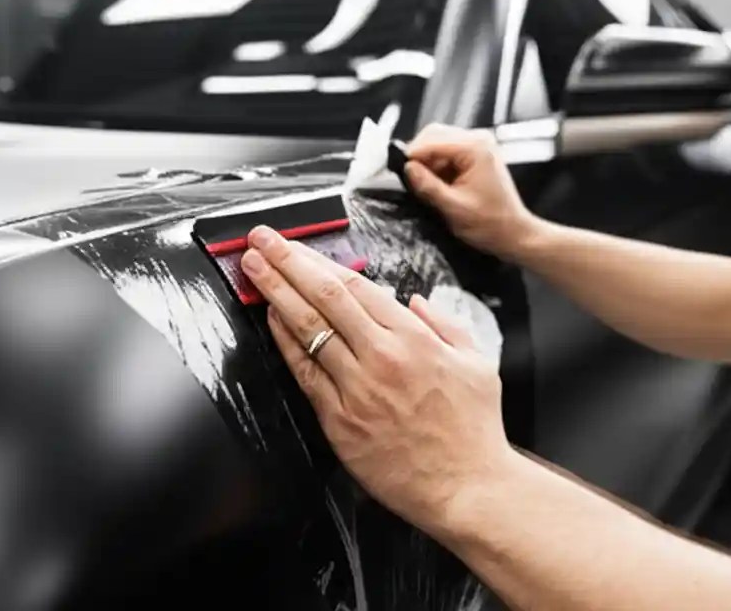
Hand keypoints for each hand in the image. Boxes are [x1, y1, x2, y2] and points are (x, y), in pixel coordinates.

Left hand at [240, 226, 515, 534]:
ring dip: (276, 294)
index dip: (317, 260)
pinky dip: (285, 342)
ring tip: (254, 270)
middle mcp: (382, 357)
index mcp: (414, 338)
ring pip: (307, 329)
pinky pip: (304, 373)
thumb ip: (444, 324)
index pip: (354, 285)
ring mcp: (357, 389)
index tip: (293, 244)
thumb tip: (413, 301)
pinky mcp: (340, 421)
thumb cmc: (473, 430)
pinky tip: (270, 320)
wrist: (467, 488)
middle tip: (260, 241)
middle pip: (324, 297)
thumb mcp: (477, 362)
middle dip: (287, 263)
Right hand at [405, 124, 541, 259]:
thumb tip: (407, 168)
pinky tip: (436, 183)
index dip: (412, 155)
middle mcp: (478, 140)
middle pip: (433, 135)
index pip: (432, 140)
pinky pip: (446, 152)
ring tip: (425, 185)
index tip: (398, 172)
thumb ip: (428, 186)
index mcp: (475, 148)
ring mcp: (477, 146)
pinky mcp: (475, 155)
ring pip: (437, 143)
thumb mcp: (453, 208)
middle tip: (411, 180)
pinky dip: (436, 166)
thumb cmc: (489, 224)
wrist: (513, 233)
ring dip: (427, 162)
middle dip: (419, 157)